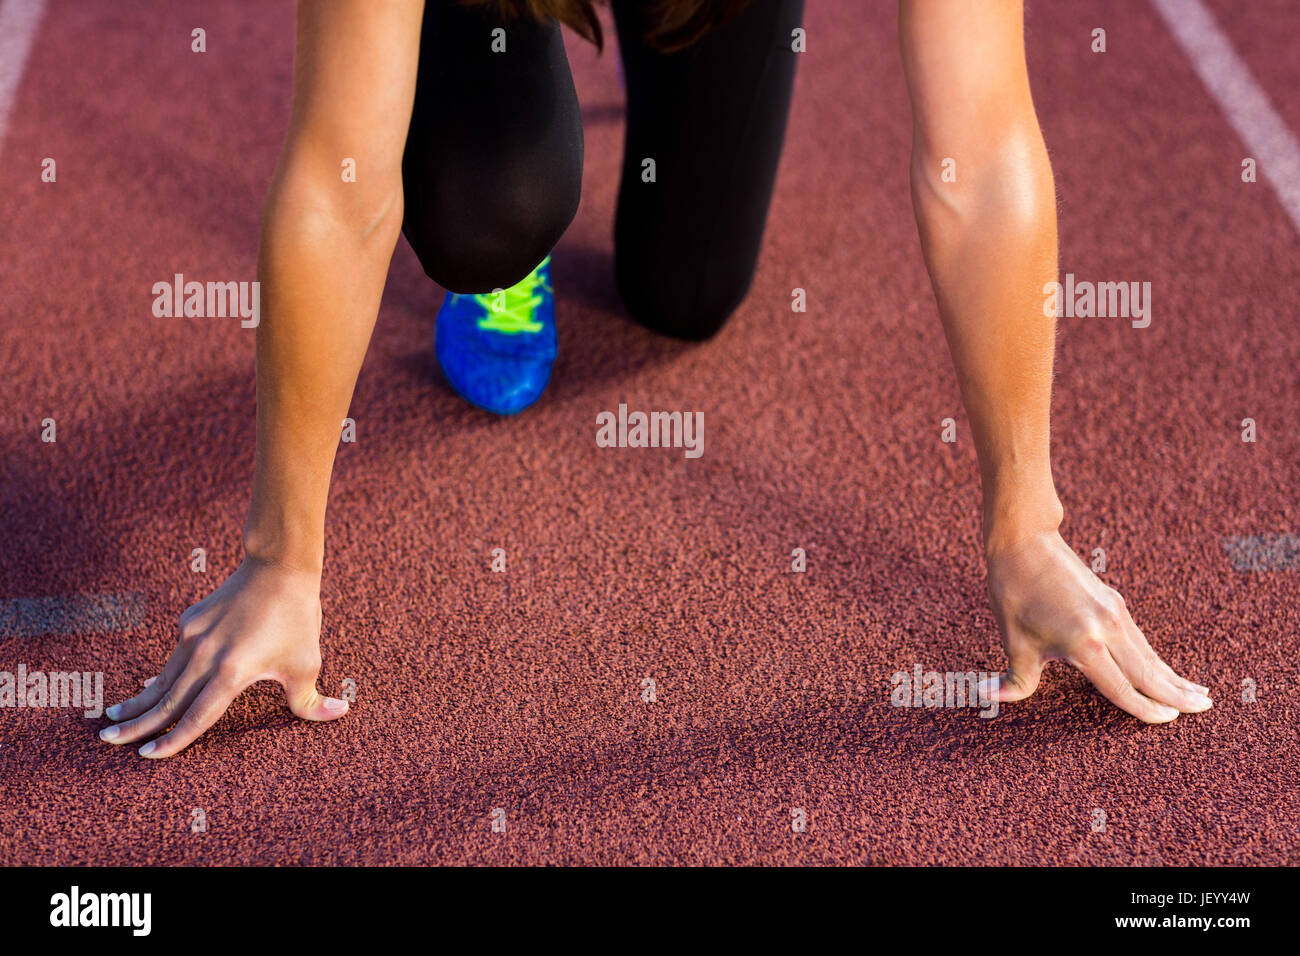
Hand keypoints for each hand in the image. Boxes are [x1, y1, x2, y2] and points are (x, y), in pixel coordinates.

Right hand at [100, 557, 348, 756]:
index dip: (173, 741)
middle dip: (136, 725)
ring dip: (140, 700)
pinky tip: (152, 686)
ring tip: (114, 719)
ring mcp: (192, 636)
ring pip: (163, 678)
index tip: (149, 756)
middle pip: (165, 700)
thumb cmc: (297, 619)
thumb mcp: (308, 662)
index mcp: (231, 672)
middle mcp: (204, 656)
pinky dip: (162, 675)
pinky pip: (174, 657)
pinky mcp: (190, 621)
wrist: (279, 567)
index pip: (195, 716)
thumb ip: (312, 699)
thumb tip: (340, 712)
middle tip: (107, 741)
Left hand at [982, 530, 1211, 721]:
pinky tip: (1163, 666)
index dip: (1145, 709)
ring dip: (1172, 675)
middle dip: (1177, 694)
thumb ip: (1014, 679)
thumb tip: (988, 696)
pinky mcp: (1113, 601)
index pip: (1123, 689)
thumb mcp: (1014, 642)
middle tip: (1204, 708)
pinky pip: (1139, 639)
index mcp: (1085, 646)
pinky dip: (1155, 656)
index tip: (1168, 721)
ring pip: (1149, 654)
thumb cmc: (1014, 593)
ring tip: (1197, 692)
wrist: (1025, 543)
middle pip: (1149, 672)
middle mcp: (1108, 630)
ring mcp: (1115, 613)